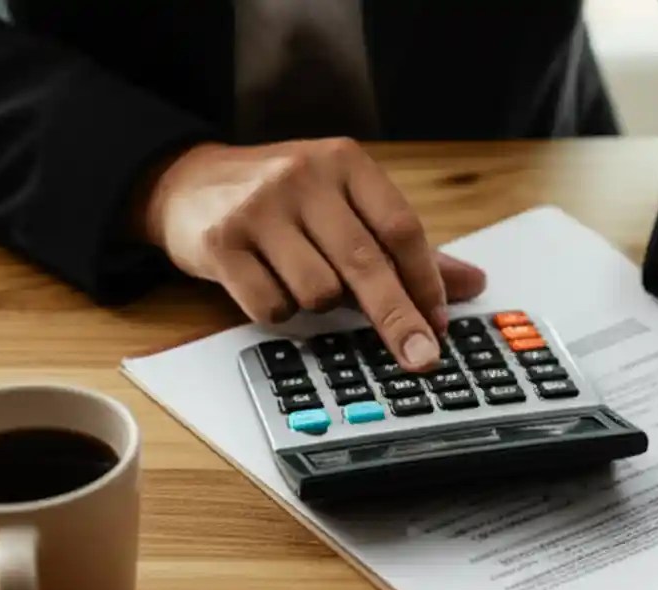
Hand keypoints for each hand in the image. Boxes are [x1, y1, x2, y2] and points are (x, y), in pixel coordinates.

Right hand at [139, 137, 486, 371]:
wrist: (186, 184)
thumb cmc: (280, 199)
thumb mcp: (343, 203)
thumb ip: (404, 247)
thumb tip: (471, 283)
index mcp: (345, 163)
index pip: (400, 228)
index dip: (426, 282)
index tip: (440, 323)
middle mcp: (304, 178)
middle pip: (367, 263)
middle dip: (399, 319)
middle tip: (422, 357)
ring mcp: (260, 209)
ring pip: (318, 291)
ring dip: (319, 304)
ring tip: (299, 278)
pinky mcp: (222, 242)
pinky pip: (272, 305)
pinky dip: (279, 309)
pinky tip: (267, 283)